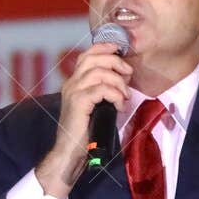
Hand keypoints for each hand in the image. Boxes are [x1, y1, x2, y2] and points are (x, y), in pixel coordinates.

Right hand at [36, 41, 132, 196]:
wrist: (70, 151)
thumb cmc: (85, 132)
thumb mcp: (96, 106)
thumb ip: (104, 91)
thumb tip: (124, 79)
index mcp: (74, 82)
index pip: (87, 55)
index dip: (104, 47)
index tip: (119, 49)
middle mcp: (71, 83)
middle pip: (93, 58)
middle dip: (115, 62)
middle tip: (128, 73)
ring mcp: (73, 92)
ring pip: (99, 72)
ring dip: (118, 82)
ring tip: (124, 96)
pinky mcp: (79, 102)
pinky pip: (101, 89)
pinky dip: (115, 95)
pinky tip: (119, 106)